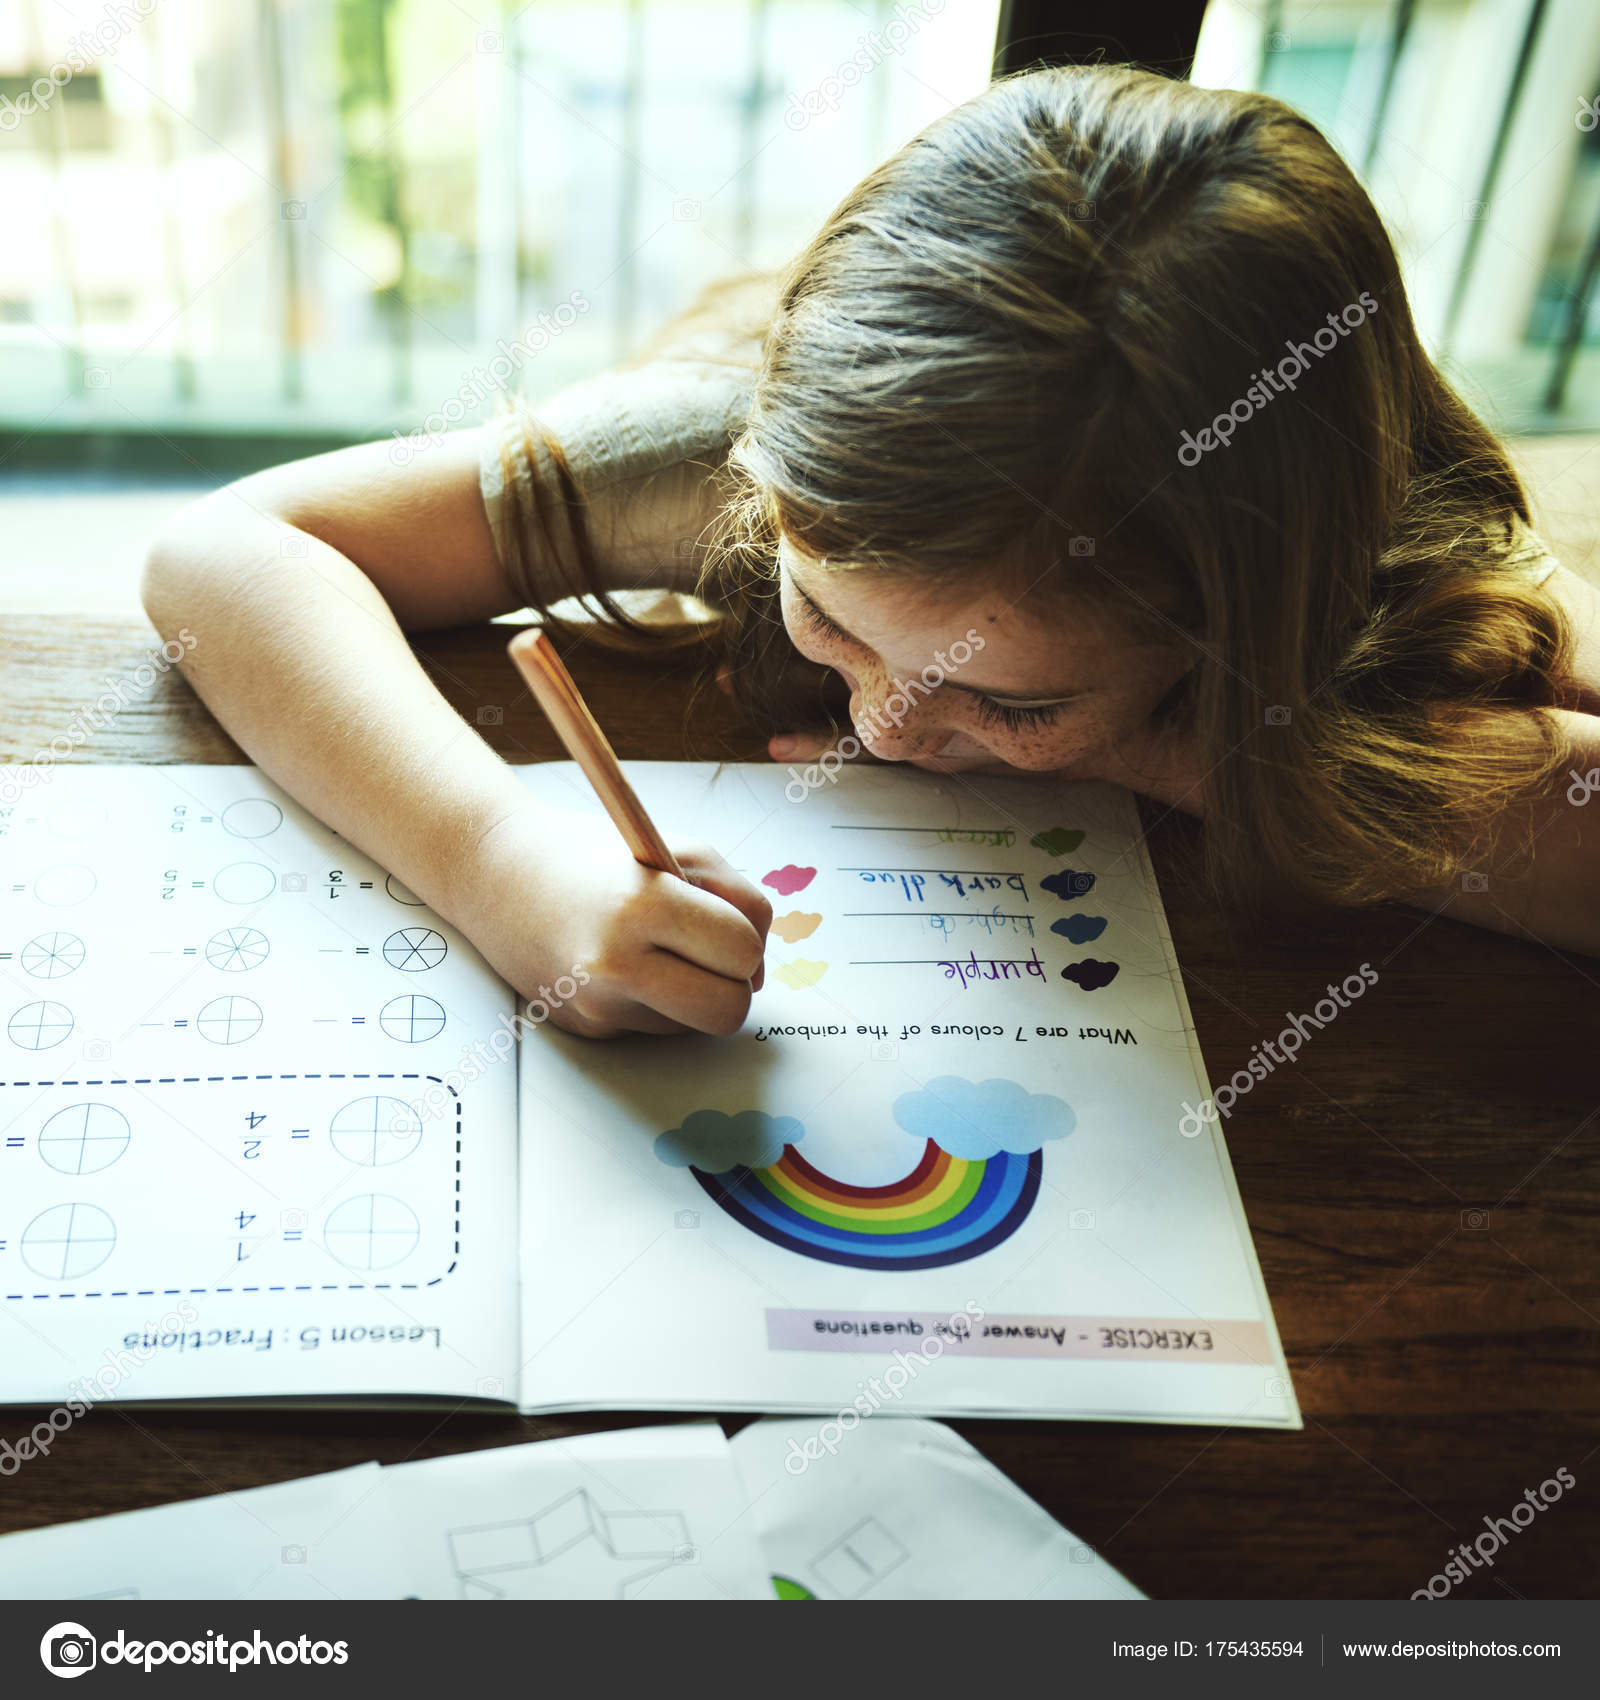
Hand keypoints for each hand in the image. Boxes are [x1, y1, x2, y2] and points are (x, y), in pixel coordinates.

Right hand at [450, 804, 771, 1038]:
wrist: (498, 876)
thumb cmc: (594, 856)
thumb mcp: (674, 848)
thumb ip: (736, 897)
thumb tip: (758, 969)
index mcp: (642, 905)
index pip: (742, 950)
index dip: (748, 941)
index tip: (728, 927)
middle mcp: (616, 964)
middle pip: (728, 1012)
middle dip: (735, 988)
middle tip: (714, 958)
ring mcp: (598, 1005)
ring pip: (695, 1027)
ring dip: (694, 995)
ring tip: (657, 952)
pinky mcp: (588, 1030)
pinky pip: (657, 1029)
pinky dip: (658, 1003)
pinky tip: (625, 967)